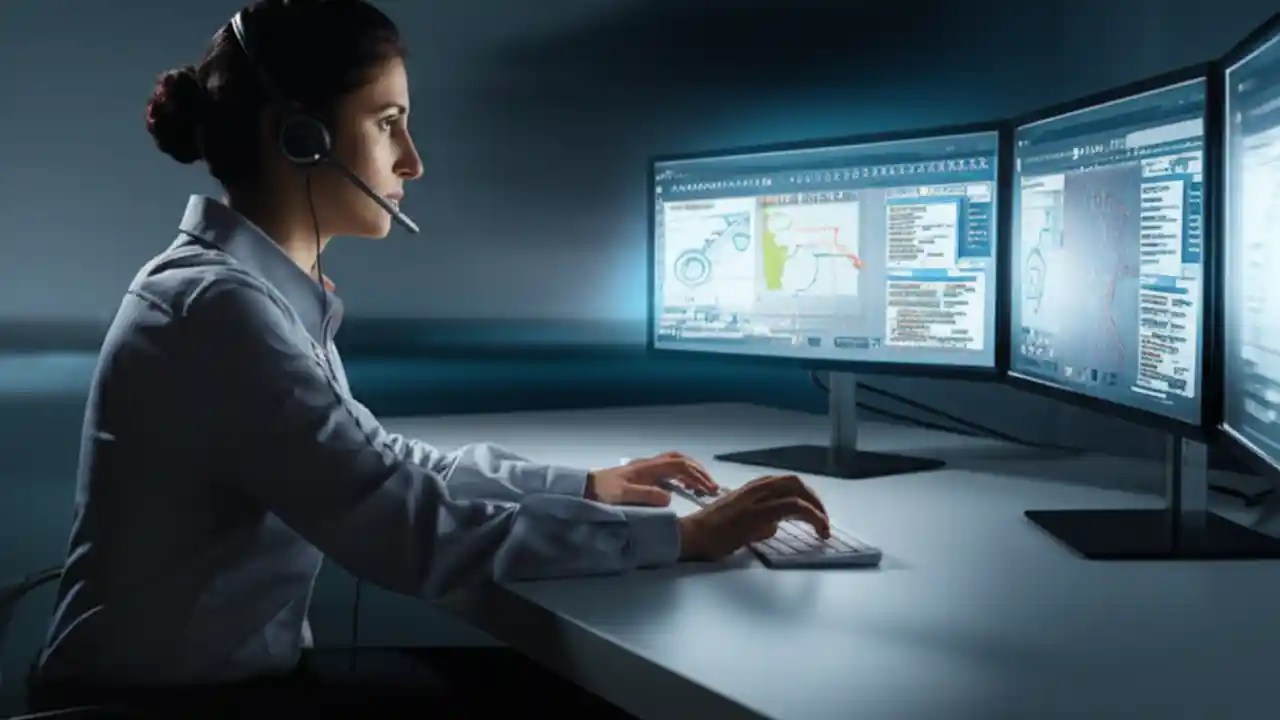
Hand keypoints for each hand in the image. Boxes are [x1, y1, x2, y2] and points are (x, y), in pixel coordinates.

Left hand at [585, 452, 719, 506]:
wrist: (581, 490)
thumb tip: (670, 497)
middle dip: (698, 471)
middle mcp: (647, 465)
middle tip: (712, 486)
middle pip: (679, 460)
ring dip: (690, 472)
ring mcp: (643, 469)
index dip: (697, 476)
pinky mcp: (639, 475)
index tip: (709, 489)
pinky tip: (681, 488)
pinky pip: (666, 470)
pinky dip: (680, 475)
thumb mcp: (622, 496)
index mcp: (646, 468)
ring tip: (702, 486)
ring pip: (674, 462)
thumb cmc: (600, 493)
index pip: (679, 465)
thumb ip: (645, 495)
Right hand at [677, 474, 829, 560]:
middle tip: (823, 519)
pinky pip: (795, 507)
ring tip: (824, 528)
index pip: (784, 483)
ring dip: (817, 509)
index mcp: (750, 489)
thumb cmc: (710, 533)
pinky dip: (813, 516)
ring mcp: (758, 499)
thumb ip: (759, 523)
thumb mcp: (740, 524)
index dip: (804, 495)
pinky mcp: (760, 512)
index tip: (813, 513)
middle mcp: (755, 489)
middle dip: (814, 499)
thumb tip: (774, 527)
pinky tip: (819, 530)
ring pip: (798, 492)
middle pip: (795, 482)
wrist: (692, 536)